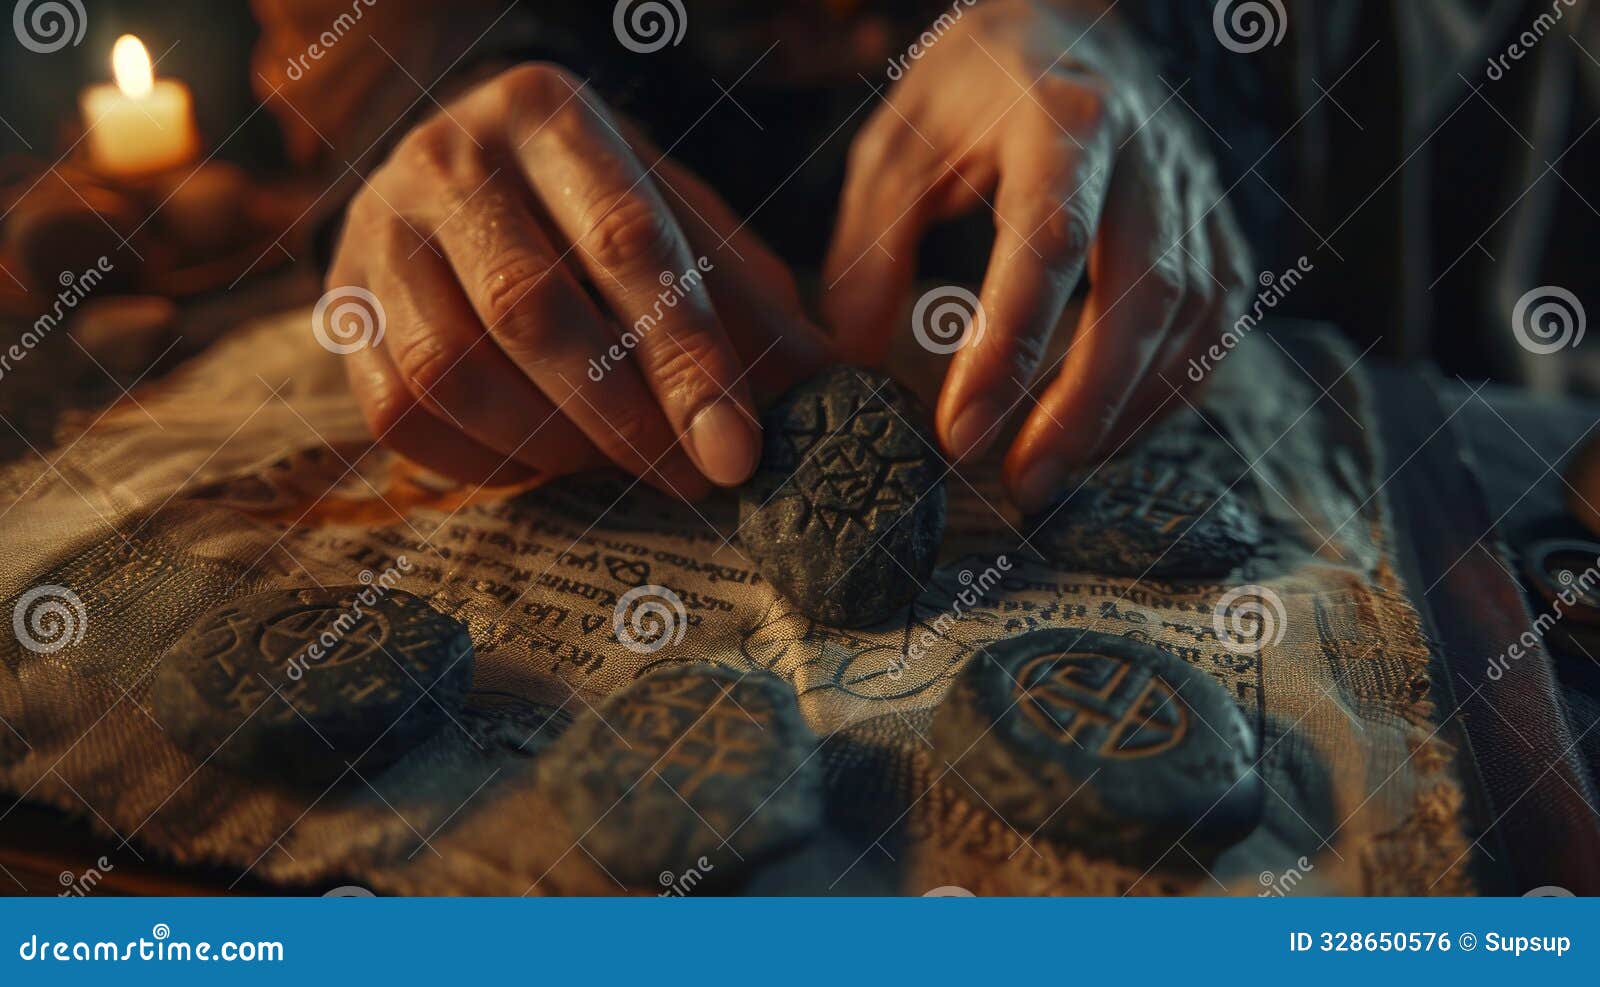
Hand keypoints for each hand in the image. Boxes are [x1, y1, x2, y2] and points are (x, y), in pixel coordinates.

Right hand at [328, 64, 829, 495]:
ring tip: (619, 462)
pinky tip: (541, 456)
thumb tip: (835, 406)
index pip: (627, 244)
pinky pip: (398, 412)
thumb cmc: (602, 218)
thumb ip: (754, 313)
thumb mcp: (688, 236)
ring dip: (550, 444)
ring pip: (451, 369)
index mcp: (552, 113)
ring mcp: (378, 225)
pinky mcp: (339, 301)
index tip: (736, 453)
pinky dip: (480, 460)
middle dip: (623, 417)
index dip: (687, 361)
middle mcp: (450, 154)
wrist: (472, 188)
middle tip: (692, 479)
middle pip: (530, 308)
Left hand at [824, 0, 1251, 512]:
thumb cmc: (973, 89)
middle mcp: (1147, 155)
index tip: (960, 431)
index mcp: (1061, 118)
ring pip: (1192, 321)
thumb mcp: (898, 147)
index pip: (1045, 241)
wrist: (1073, 23)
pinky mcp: (1216, 229)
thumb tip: (856, 367)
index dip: (1009, 345)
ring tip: (1047, 474)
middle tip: (1020, 483)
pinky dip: (1163, 396)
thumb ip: (873, 251)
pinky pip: (1213, 330)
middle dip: (1086, 404)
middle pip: (1147, 292)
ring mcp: (1195, 194)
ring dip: (1125, 412)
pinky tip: (1100, 439)